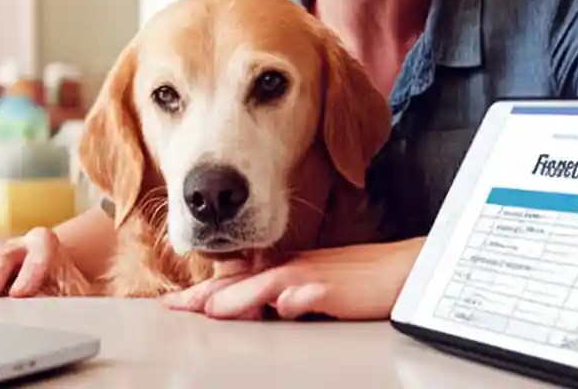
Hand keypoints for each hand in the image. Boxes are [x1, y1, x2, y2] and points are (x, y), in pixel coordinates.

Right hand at [0, 227, 93, 298]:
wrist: (55, 295)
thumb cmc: (67, 296)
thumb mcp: (79, 297)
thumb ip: (78, 294)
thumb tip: (100, 299)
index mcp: (50, 250)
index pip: (42, 243)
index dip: (32, 265)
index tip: (23, 293)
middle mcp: (21, 248)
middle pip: (6, 250)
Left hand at [160, 237, 423, 319]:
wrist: (403, 270)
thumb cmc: (362, 281)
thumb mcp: (315, 290)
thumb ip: (288, 296)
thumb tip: (266, 307)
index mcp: (286, 269)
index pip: (238, 280)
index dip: (206, 292)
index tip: (175, 304)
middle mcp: (294, 268)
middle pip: (242, 281)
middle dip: (206, 295)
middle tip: (174, 308)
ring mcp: (315, 275)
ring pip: (269, 284)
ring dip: (240, 297)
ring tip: (213, 309)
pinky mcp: (337, 287)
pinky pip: (315, 292)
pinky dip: (298, 298)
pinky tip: (286, 305)